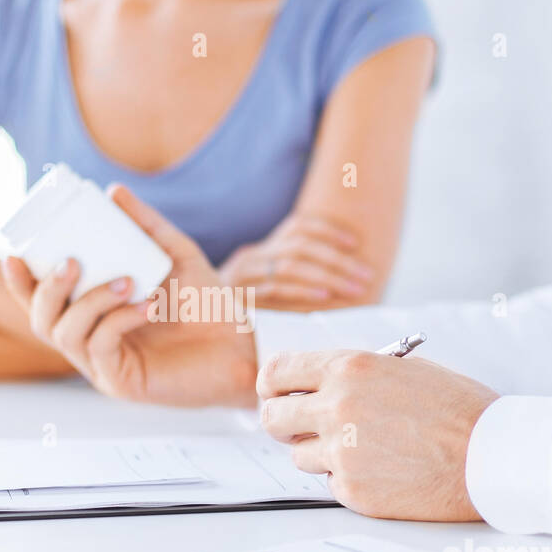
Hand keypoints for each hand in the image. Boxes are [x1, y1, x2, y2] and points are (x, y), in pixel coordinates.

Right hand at [1, 185, 257, 406]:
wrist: (241, 344)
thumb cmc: (205, 304)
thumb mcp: (175, 255)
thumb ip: (145, 226)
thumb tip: (112, 192)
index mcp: (91, 312)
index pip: (41, 300)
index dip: (19, 281)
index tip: (13, 252)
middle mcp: (89, 339)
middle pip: (42, 319)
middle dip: (48, 289)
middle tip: (73, 262)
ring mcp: (103, 364)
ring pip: (67, 334)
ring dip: (91, 301)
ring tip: (127, 281)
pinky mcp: (122, 382)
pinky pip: (102, 348)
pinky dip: (118, 320)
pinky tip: (147, 305)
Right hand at [219, 214, 373, 307]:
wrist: (185, 324)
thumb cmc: (238, 317)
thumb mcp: (263, 290)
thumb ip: (292, 281)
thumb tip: (343, 279)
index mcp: (259, 250)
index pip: (297, 227)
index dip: (329, 230)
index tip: (355, 243)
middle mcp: (249, 258)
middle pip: (300, 247)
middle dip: (338, 260)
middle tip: (366, 276)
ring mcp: (241, 278)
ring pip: (290, 266)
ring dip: (328, 277)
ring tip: (355, 289)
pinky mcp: (238, 300)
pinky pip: (274, 290)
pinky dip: (302, 292)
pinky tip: (324, 299)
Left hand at [257, 350, 499, 520]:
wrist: (493, 455)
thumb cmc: (458, 409)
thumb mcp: (403, 370)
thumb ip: (353, 375)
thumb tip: (314, 384)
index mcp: (349, 369)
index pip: (276, 372)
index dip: (271, 385)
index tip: (276, 393)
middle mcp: (337, 407)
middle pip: (272, 418)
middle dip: (283, 423)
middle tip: (301, 427)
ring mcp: (342, 452)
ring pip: (299, 455)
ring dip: (322, 453)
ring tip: (366, 448)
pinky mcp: (353, 490)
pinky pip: (330, 482)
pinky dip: (349, 478)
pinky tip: (384, 470)